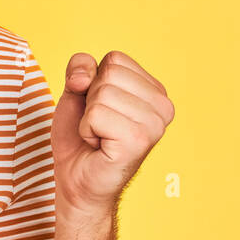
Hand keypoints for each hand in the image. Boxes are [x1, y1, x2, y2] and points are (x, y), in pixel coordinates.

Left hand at [50, 50, 174, 218]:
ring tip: (99, 137)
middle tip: (99, 126)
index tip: (99, 109)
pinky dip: (87, 130)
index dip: (93, 81)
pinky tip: (99, 146)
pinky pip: (95, 114)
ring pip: (101, 93)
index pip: (115, 59)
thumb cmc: (79, 138)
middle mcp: (163, 106)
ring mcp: (154, 124)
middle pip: (109, 72)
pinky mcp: (139, 140)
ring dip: (88, 117)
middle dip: (90, 99)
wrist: (76, 180)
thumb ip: (81, 67)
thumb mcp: (76, 91)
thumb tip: (85, 75)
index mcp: (155, 91)